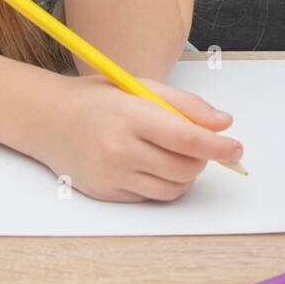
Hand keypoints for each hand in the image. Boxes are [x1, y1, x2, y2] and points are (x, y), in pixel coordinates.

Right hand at [36, 72, 242, 201]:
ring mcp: (111, 175)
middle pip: (184, 168)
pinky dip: (162, 184)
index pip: (186, 137)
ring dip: (186, 175)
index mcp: (130, 115)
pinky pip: (151, 197)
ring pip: (172, 189)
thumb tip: (224, 124)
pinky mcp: (106, 193)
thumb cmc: (99, 99)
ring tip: (175, 154)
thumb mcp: (140, 87)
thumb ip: (186, 104)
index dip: (218, 146)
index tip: (236, 148)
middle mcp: (119, 149)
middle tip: (199, 144)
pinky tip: (151, 164)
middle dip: (202, 159)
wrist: (48, 120)